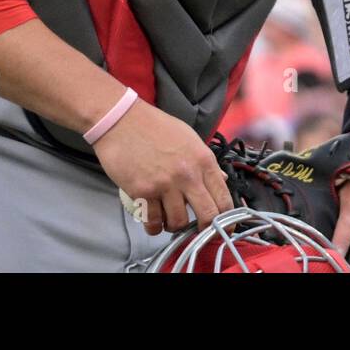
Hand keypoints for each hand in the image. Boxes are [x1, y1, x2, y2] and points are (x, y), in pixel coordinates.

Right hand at [91, 99, 233, 236]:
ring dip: (174, 226)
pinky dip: (154, 226)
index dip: (227, 219)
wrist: (121, 119)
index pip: (224, 198)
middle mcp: (188, 174)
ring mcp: (165, 184)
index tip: (223, 227)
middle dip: (205, 229)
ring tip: (169, 218)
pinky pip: (153, 221)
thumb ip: (205, 162)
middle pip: (207, 216)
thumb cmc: (155, 126)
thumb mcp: (189, 138)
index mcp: (203, 160)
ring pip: (178, 223)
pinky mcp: (143, 192)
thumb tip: (221, 179)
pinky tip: (153, 220)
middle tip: (198, 231)